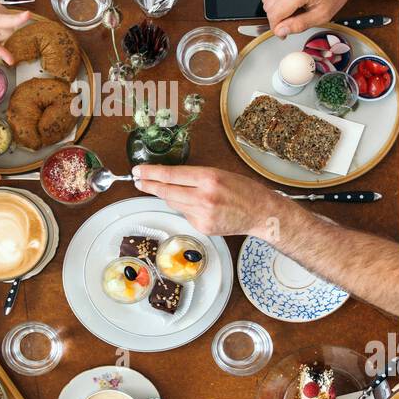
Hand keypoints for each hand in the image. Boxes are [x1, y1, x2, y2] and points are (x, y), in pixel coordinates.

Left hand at [133, 164, 279, 236]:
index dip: (151, 173)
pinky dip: (185, 208)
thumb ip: (194, 176)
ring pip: (173, 203)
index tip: (138, 171)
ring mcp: (202, 215)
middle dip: (148, 186)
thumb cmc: (243, 189)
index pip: (171, 175)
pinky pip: (185, 215)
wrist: (260, 213)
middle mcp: (203, 197)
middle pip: (166, 192)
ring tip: (176, 190)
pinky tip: (198, 206)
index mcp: (208, 178)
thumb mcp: (219, 173)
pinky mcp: (202, 228)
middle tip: (137, 181)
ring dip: (169, 196)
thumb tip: (168, 177)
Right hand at [262, 0, 356, 36]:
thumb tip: (281, 31)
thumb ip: (299, 25)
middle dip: (277, 15)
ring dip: (276, 4)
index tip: (282, 31)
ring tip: (293, 3)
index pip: (274, 13)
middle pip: (268, 5)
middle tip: (292, 16)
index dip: (276, 27)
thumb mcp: (322, 14)